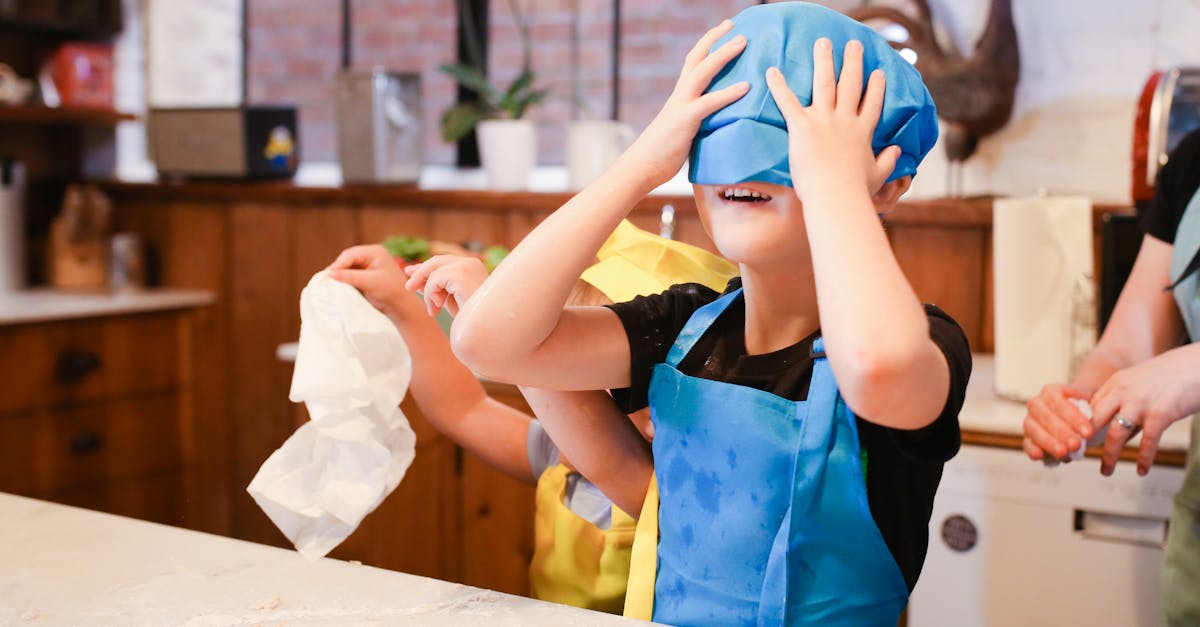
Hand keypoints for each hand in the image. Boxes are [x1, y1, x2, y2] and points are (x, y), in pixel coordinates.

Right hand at [327, 244, 423, 320]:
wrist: (401, 305)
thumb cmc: (390, 291)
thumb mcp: (370, 282)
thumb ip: (350, 276)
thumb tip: (330, 273)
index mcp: (375, 252)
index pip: (351, 254)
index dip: (339, 264)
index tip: (328, 274)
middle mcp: (371, 255)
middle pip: (348, 259)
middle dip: (338, 268)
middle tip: (326, 278)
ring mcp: (368, 264)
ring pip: (348, 266)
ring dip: (339, 273)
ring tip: (329, 281)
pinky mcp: (365, 274)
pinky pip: (350, 273)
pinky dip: (344, 278)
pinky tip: (337, 284)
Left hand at [403, 254, 489, 316]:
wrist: (484, 328)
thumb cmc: (471, 317)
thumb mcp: (449, 299)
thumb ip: (436, 288)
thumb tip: (415, 280)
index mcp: (472, 267)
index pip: (443, 261)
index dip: (425, 267)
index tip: (410, 273)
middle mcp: (470, 262)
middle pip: (436, 261)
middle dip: (419, 273)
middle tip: (408, 288)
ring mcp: (466, 266)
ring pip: (433, 271)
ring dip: (428, 292)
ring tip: (433, 311)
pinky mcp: (461, 274)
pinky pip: (434, 280)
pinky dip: (431, 295)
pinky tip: (437, 309)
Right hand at [621, 19, 748, 188]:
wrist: (640, 168)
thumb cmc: (660, 156)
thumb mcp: (681, 132)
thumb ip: (696, 123)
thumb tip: (713, 125)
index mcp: (679, 97)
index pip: (693, 63)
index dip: (707, 45)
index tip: (722, 32)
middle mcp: (679, 96)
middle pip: (697, 58)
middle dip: (715, 39)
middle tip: (733, 25)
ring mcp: (681, 106)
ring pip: (703, 71)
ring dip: (723, 54)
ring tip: (743, 42)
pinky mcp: (685, 121)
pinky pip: (709, 103)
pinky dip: (728, 93)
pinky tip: (746, 87)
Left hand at [765, 39, 900, 201]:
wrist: (836, 195)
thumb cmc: (855, 191)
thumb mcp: (878, 175)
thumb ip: (888, 161)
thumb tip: (899, 151)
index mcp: (862, 132)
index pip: (872, 104)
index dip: (876, 87)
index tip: (878, 72)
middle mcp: (845, 120)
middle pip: (851, 84)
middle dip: (853, 62)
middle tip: (854, 44)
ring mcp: (824, 120)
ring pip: (824, 82)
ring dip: (824, 61)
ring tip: (823, 43)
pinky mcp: (803, 126)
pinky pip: (788, 101)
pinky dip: (779, 86)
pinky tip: (772, 71)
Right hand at [1022, 382, 1094, 462]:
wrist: (1082, 416)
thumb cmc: (1087, 408)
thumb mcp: (1094, 402)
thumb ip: (1092, 409)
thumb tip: (1091, 420)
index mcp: (1051, 391)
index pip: (1057, 400)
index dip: (1072, 417)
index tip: (1088, 432)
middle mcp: (1037, 404)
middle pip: (1045, 416)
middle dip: (1061, 432)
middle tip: (1076, 445)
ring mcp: (1030, 421)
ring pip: (1034, 430)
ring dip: (1048, 442)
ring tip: (1063, 453)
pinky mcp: (1029, 438)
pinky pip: (1027, 443)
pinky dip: (1032, 449)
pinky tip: (1040, 455)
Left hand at [1088, 349, 1199, 475]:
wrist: (1197, 366)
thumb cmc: (1169, 377)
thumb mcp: (1139, 384)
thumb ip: (1125, 406)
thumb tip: (1115, 435)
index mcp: (1115, 383)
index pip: (1089, 408)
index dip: (1079, 427)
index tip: (1073, 442)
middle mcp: (1123, 392)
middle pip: (1094, 421)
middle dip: (1083, 442)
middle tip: (1077, 457)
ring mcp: (1141, 403)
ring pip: (1116, 434)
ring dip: (1109, 456)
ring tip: (1106, 471)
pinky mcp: (1161, 414)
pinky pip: (1147, 442)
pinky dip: (1143, 458)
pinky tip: (1141, 470)